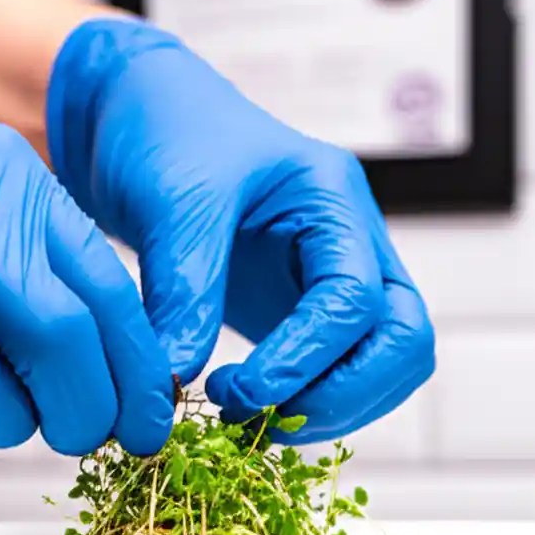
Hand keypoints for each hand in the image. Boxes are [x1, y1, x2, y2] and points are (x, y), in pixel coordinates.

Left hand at [46, 19, 433, 442]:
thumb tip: (178, 378)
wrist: (130, 116)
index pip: (358, 299)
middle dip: (344, 395)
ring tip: (242, 418)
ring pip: (381, 366)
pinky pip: (331, 370)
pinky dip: (300, 401)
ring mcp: (326, 278)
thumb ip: (185, 288)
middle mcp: (347, 242)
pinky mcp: (296, 308)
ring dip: (326, 407)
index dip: (308, 359)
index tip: (239, 390)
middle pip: (404, 341)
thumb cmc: (162, 127)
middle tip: (258, 417)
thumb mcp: (173, 199)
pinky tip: (239, 408)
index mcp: (332, 199)